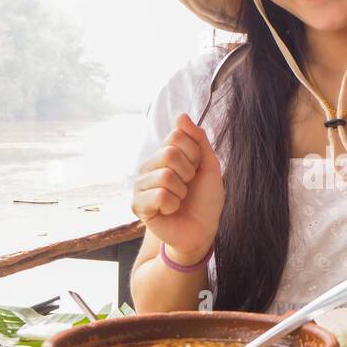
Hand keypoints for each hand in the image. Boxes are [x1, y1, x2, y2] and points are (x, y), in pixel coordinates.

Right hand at [131, 113, 223, 260]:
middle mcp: (148, 167)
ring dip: (181, 192)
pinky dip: (173, 205)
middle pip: (169, 153)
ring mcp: (140, 186)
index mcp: (163, 154)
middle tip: (188, 187)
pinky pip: (159, 196)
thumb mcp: (209, 165)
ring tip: (179, 200)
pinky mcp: (138, 206)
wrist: (202, 230)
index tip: (195, 170)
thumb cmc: (205, 198)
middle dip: (188, 173)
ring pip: (165, 176)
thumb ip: (198, 139)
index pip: (177, 136)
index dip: (194, 155)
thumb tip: (181, 115)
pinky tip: (170, 211)